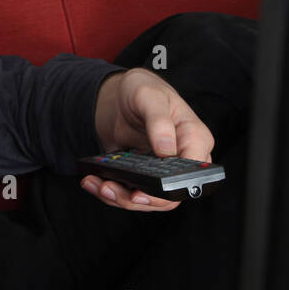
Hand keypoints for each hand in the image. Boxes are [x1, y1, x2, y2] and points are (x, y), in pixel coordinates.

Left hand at [84, 68, 214, 210]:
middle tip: (110, 189)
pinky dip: (111, 192)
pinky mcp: (144, 176)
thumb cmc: (143, 89)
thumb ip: (159, 121)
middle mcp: (183, 159)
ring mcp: (163, 171)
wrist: (122, 96)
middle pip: (170, 195)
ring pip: (149, 200)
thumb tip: (166, 149)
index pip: (194, 173)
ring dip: (119, 198)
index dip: (170, 188)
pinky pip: (131, 193)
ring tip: (97, 185)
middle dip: (138, 198)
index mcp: (194, 138)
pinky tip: (93, 182)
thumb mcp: (150, 96)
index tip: (143, 191)